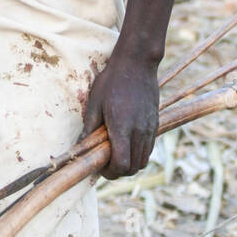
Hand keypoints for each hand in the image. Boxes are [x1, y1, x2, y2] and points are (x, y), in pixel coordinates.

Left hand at [82, 55, 158, 179]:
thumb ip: (89, 128)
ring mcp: (150, 128)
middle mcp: (139, 131)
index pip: (121, 165)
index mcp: (122, 127)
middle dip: (119, 171)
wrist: (137, 63)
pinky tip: (127, 143)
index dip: (109, 172)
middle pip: (133, 168)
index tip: (100, 167)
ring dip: (130, 164)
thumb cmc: (111, 81)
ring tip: (117, 154)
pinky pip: (149, 149)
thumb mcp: (94, 103)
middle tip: (106, 163)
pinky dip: (138, 154)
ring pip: (143, 161)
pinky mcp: (156, 124)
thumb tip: (80, 147)